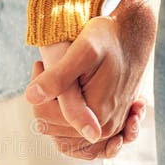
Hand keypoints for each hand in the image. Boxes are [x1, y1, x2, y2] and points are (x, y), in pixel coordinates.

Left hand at [25, 0, 156, 157]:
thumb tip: (31, 97)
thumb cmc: (108, 38)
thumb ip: (58, 78)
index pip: (44, 118)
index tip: (42, 65)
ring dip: (55, 106)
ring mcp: (110, 127)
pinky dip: (67, 113)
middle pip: (52, 126)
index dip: (38, 91)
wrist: (133, 33)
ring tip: (64, 76)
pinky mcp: (111, 121)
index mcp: (95, 118)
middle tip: (50, 67)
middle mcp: (104, 129)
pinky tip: (72, 89)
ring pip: (62, 129)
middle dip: (46, 99)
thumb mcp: (83, 52)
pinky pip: (76, 130)